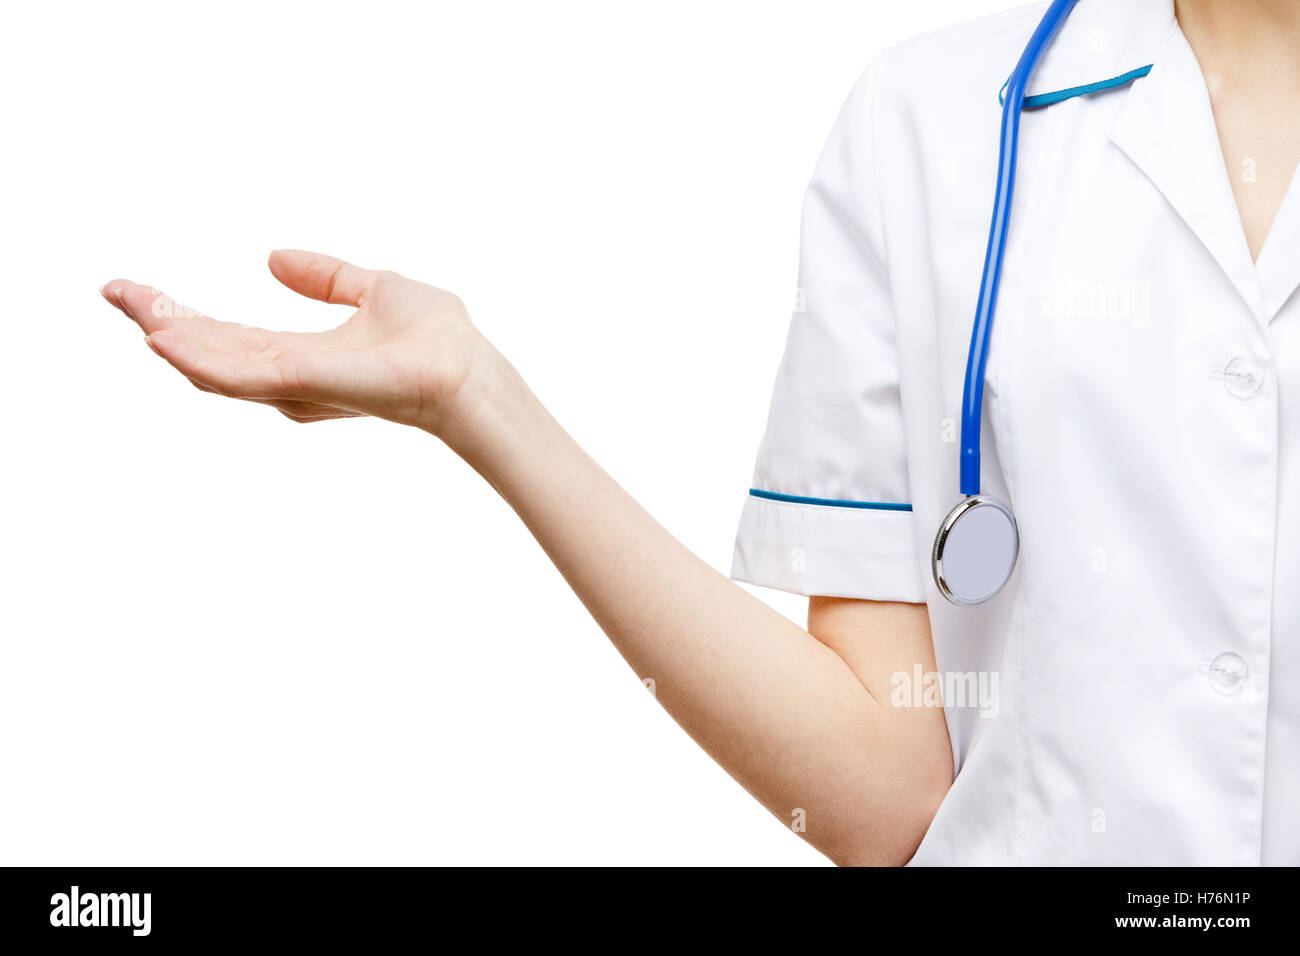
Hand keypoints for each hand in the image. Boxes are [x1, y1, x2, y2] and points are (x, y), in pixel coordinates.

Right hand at [101, 250, 495, 436]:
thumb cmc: (437, 340)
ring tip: (127, 301)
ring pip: (212, 363)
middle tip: (113, 289)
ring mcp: (293, 385)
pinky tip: (161, 336)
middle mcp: (288, 377)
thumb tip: (271, 256)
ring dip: (167, 331)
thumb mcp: (374, 289)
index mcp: (300, 355)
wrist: (467, 369)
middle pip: (209, 350)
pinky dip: (198, 357)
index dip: (184, 314)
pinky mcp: (303, 384)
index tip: (138, 288)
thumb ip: (326, 278)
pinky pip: (238, 375)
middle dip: (160, 320)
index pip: (228, 336)